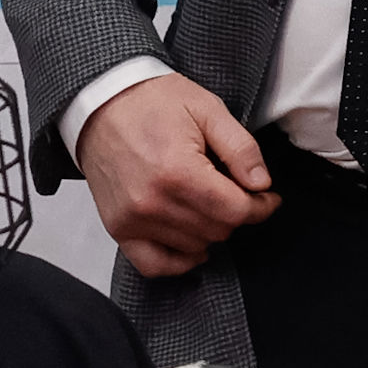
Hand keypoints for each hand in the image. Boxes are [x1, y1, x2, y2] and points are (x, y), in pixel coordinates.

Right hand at [76, 72, 274, 277]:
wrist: (100, 103)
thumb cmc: (152, 103)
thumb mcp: (208, 110)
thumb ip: (241, 149)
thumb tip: (261, 184)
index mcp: (178, 172)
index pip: (236, 211)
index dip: (261, 206)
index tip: (266, 197)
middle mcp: (152, 202)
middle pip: (218, 230)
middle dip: (236, 213)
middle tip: (234, 191)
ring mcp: (131, 219)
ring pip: (195, 245)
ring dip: (210, 229)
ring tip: (205, 200)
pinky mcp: (117, 227)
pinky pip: (154, 264)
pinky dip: (178, 260)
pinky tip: (192, 242)